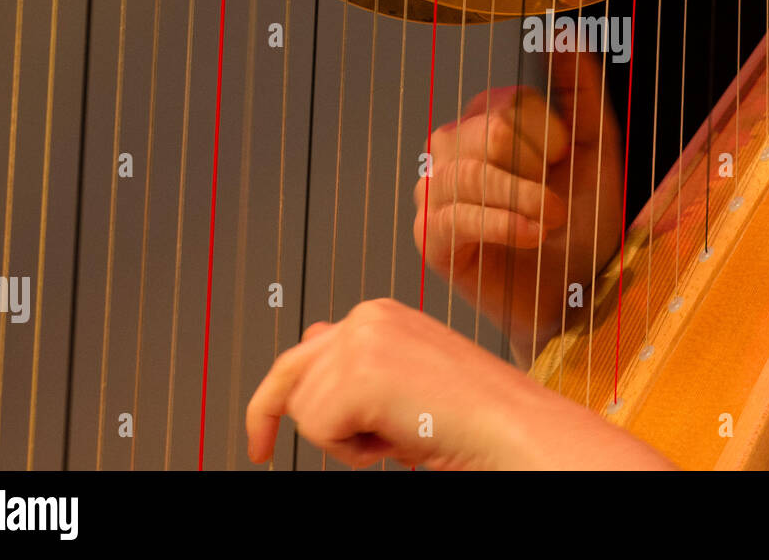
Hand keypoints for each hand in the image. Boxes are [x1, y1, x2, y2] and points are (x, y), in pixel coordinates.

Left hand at [245, 297, 677, 469]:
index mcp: (380, 316)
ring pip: (303, 410)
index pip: (310, 348)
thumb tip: (309, 343)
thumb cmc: (473, 415)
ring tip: (397, 436)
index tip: (263, 432)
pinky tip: (398, 440)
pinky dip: (352, 453)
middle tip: (257, 449)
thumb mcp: (406, 380)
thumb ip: (358, 363)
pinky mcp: (358, 374)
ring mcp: (361, 342)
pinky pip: (318, 431)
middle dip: (267, 414)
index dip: (284, 394)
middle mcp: (366, 317)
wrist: (512, 428)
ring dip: (343, 440)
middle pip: (289, 373)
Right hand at [413, 49, 624, 364]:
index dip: (548, 133)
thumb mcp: (594, 147)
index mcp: (486, 120)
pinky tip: (536, 236)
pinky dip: (506, 224)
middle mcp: (453, 150)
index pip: (509, 102)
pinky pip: (458, 216)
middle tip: (558, 201)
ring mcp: (436, 193)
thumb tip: (565, 28)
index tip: (563, 162)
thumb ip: (579, 86)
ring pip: (473, 173)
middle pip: (490, 132)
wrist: (578, 294)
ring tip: (554, 221)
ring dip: (527, 200)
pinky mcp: (432, 238)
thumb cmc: (584, 222)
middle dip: (537, 170)